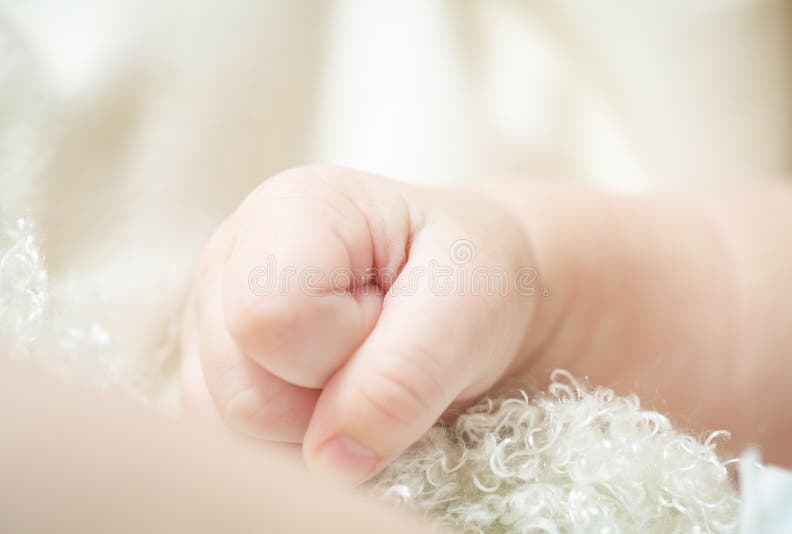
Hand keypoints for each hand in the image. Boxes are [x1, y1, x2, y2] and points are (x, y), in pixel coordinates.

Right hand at [180, 166, 540, 482]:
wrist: (469, 286)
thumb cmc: (469, 276)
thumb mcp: (467, 308)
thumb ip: (403, 378)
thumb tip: (330, 460)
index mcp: (288, 211)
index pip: (270, 319)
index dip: (344, 348)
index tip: (395, 318)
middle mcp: (230, 259)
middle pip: (243, 391)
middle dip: (329, 397)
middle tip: (382, 346)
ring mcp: (211, 317)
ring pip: (229, 429)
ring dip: (312, 426)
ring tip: (359, 367)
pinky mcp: (212, 367)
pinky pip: (233, 445)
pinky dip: (294, 441)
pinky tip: (332, 392)